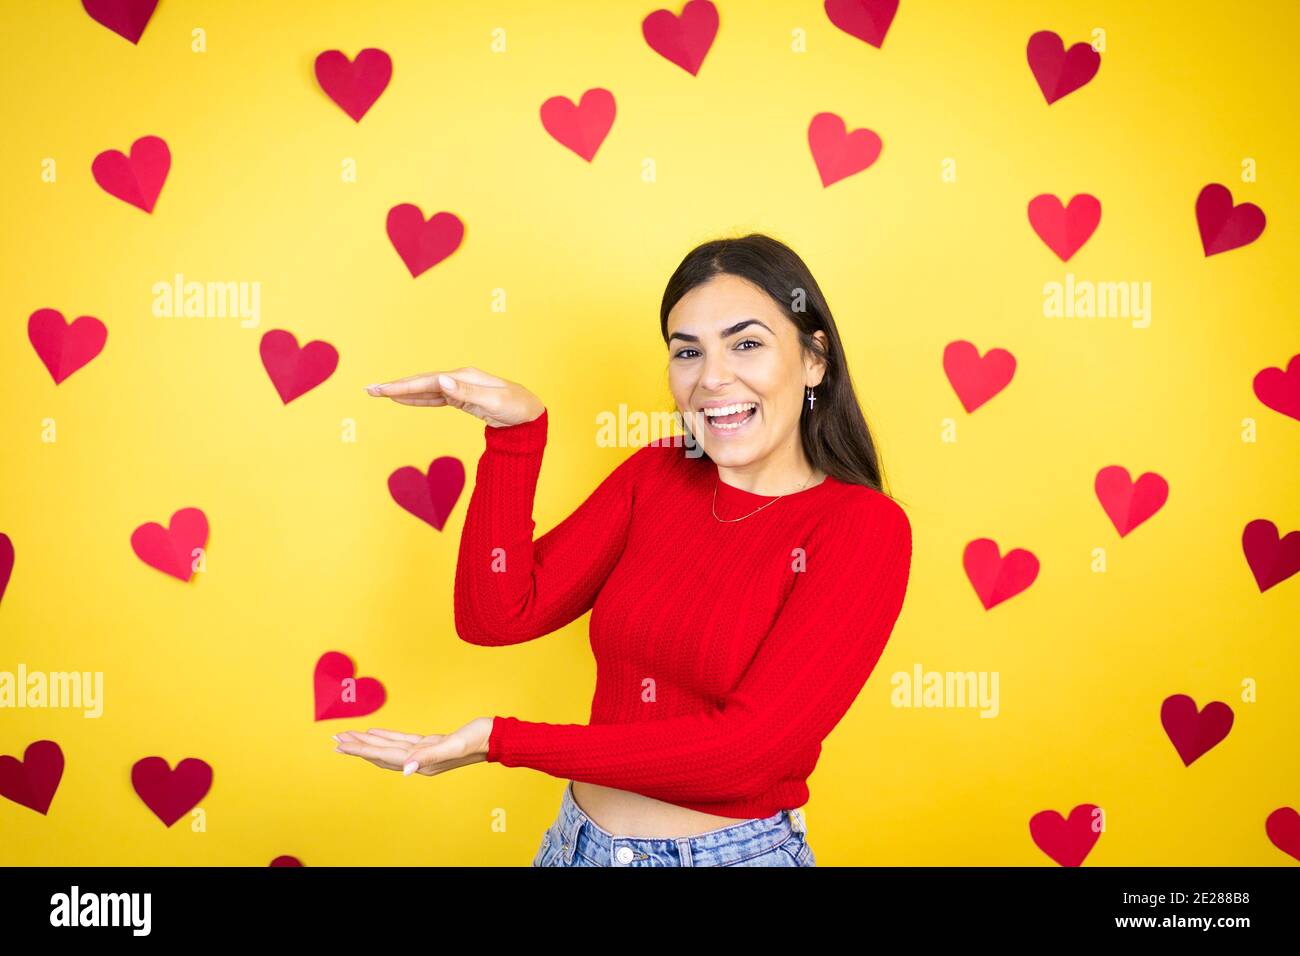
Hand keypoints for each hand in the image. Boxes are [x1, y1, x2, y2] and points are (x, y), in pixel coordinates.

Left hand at [332, 717, 494, 776]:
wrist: (496, 737)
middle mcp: (418, 761)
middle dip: (357, 747)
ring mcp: (423, 753)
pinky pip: (401, 741)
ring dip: (367, 743)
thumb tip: (407, 770)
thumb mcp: (454, 745)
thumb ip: (430, 756)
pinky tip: (374, 732)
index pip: (384, 755)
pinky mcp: (429, 743)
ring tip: (348, 738)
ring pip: (388, 748)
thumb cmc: (478, 740)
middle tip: (335, 740)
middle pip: (381, 754)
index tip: (341, 744)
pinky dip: (386, 736)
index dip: (361, 750)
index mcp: (421, 763)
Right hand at [363, 366, 543, 427]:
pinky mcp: (463, 398)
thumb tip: (440, 380)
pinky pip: (435, 398)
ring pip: (426, 389)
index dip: (403, 385)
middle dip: (395, 386)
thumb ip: (466, 392)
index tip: (382, 389)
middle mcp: (460, 379)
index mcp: (464, 377)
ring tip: (380, 392)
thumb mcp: (494, 402)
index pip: (428, 382)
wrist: (532, 414)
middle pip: (422, 382)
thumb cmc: (517, 407)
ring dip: (403, 391)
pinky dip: (418, 399)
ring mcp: (460, 387)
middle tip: (369, 390)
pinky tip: (404, 400)